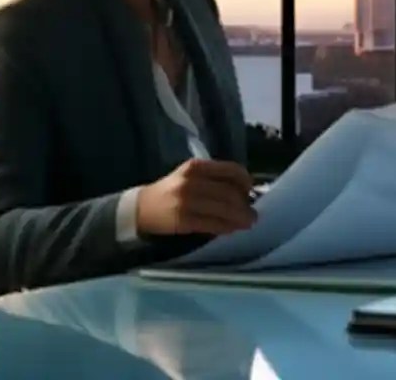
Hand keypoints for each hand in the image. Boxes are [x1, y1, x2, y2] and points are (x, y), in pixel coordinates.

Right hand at [136, 159, 257, 235]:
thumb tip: (245, 192)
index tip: (250, 190)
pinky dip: (226, 227)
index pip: (230, 170)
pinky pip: (213, 224)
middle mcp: (192, 181)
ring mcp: (187, 201)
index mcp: (195, 167)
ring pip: (223, 209)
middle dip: (245, 205)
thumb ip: (214, 179)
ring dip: (240, 218)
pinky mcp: (184, 220)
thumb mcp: (189, 176)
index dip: (245, 181)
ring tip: (248, 222)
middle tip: (253, 213)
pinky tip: (232, 229)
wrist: (142, 208)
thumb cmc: (172, 191)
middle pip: (229, 193)